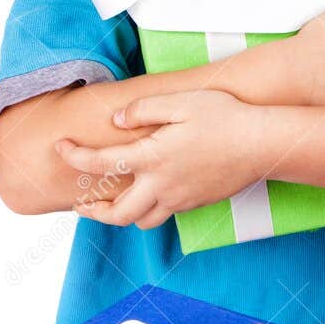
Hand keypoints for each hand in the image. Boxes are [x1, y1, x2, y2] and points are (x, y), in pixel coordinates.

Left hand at [54, 90, 265, 228]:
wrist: (263, 144)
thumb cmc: (225, 118)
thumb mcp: (181, 102)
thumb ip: (143, 110)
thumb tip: (116, 119)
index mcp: (152, 158)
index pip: (100, 164)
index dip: (74, 157)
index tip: (60, 149)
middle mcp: (162, 185)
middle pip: (116, 214)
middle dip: (92, 211)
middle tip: (79, 205)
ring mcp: (180, 198)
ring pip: (141, 221)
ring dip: (121, 216)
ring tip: (112, 204)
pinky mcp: (196, 203)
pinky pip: (165, 214)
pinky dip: (148, 210)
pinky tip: (149, 194)